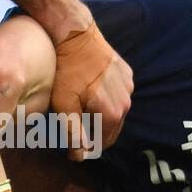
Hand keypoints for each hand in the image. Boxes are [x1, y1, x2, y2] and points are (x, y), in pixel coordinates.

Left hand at [49, 24, 132, 159]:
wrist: (76, 35)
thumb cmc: (66, 70)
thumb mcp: (63, 103)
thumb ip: (73, 132)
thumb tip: (80, 157)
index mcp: (112, 114)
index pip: (101, 144)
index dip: (85, 147)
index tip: (69, 144)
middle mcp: (126, 103)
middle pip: (111, 129)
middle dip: (94, 133)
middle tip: (73, 128)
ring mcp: (129, 87)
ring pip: (115, 112)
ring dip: (101, 116)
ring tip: (80, 110)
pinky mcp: (127, 74)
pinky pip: (118, 95)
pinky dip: (106, 99)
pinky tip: (90, 93)